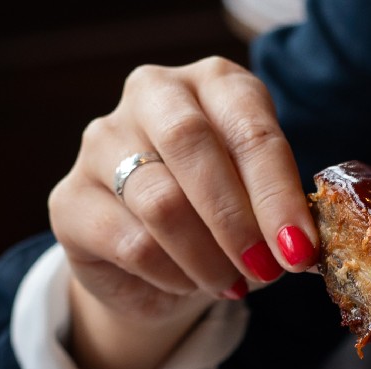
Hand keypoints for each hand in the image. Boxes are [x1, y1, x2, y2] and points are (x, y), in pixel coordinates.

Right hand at [49, 57, 317, 368]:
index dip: (278, 193)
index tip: (301, 249)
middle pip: (192, 145)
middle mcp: (151, 95)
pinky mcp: (70, 199)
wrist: (152, 266)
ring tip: (231, 284)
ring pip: (161, 202)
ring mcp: (101, 142)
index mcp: (212, 83)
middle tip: (267, 270)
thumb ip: (278, 214)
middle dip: (237, 219)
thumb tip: (300, 247)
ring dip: (207, 257)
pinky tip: (188, 284)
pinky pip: (132, 244)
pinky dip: (172, 276)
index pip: (249, 126)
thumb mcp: (259, 208)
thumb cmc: (219, 221)